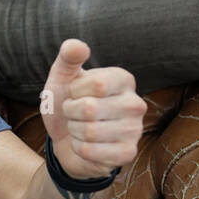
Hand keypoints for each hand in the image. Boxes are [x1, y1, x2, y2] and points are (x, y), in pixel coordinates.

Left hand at [40, 38, 145, 178]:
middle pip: (90, 109)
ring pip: (89, 132)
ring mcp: (135, 130)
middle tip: (74, 113)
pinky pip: (90, 151)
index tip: (74, 93)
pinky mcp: (128, 153)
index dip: (74, 91)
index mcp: (123, 79)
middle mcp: (135, 103)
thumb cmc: (67, 102)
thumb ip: (68, 58)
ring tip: (79, 127)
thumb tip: (76, 45)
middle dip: (70, 113)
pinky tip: (85, 144)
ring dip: (74, 131)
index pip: (96, 84)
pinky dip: (78, 148)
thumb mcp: (62, 77)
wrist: (65, 138)